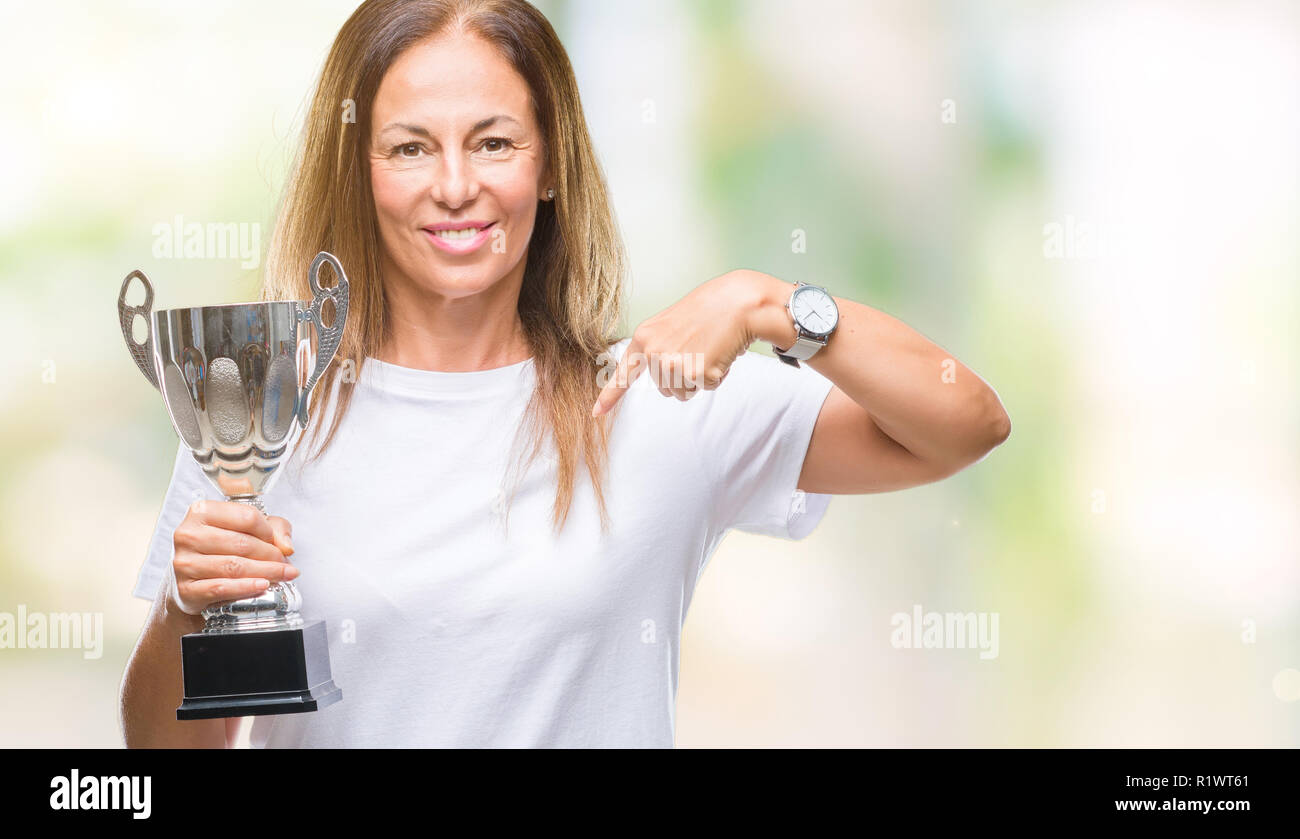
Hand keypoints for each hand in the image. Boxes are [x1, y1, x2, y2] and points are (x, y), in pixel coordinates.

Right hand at [170, 500, 297, 615]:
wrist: (194, 581)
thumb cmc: (221, 549)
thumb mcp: (249, 528)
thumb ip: (274, 527)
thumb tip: (286, 546)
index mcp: (202, 511)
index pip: (247, 516)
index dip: (268, 531)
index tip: (277, 542)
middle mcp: (189, 535)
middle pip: (242, 543)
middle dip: (271, 555)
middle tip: (285, 563)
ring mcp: (184, 562)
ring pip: (234, 566)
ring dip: (265, 572)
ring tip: (282, 575)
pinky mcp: (186, 589)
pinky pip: (221, 588)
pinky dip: (246, 588)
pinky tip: (262, 586)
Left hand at [592, 270, 792, 415]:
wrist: (737, 301)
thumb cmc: (708, 310)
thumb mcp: (671, 325)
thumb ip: (659, 348)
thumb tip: (665, 382)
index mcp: (645, 338)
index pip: (625, 373)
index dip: (609, 396)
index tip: (597, 413)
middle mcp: (655, 354)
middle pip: (664, 387)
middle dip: (682, 376)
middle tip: (697, 348)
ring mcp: (675, 365)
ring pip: (683, 392)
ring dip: (698, 378)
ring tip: (708, 350)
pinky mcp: (697, 374)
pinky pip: (706, 388)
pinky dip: (716, 376)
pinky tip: (720, 353)